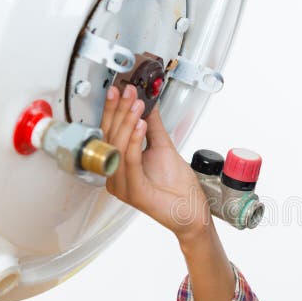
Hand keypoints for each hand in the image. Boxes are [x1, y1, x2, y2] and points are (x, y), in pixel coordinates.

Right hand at [101, 84, 211, 240]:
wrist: (191, 210)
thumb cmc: (178, 187)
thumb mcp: (163, 147)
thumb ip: (153, 126)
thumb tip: (148, 104)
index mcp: (118, 165)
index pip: (110, 132)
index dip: (113, 110)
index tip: (121, 90)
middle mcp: (115, 176)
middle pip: (111, 137)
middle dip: (120, 111)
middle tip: (128, 93)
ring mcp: (121, 185)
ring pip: (118, 147)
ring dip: (128, 122)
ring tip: (137, 105)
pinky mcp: (132, 192)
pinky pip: (130, 161)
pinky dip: (135, 141)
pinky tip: (141, 125)